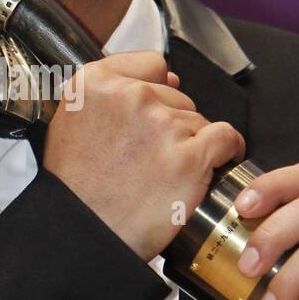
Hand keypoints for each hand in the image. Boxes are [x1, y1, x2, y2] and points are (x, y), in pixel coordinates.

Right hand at [43, 51, 244, 262]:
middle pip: (176, 96)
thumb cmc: (77, 189)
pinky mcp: (190, 156)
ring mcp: (161, 124)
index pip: (151, 65)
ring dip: (192, 143)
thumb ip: (110, 91)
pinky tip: (218, 161)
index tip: (152, 112)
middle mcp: (129, 96)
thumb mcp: (70, 123)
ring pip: (198, 120)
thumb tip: (169, 78)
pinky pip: (225, 138)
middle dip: (171, 124)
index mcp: (94, 84)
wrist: (83, 234)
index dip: (155, 90)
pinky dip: (228, 149)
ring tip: (168, 173)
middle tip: (151, 158)